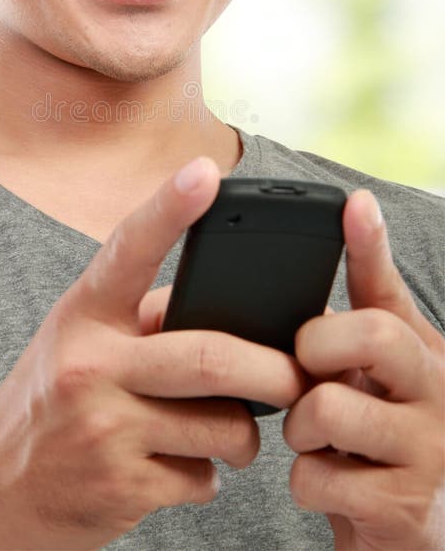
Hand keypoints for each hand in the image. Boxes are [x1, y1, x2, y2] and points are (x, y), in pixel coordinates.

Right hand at [0, 157, 305, 549]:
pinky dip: (211, 475)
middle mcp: (89, 365)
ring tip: (235, 432)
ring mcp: (103, 429)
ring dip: (245, 435)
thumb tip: (233, 313)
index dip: (170, 207)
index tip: (207, 172)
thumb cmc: (48, 405)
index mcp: (82, 315)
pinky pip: (202, 478)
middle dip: (276, 372)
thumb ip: (142, 319)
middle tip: (300, 375)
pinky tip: (184, 468)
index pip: (130, 248)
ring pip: (221, 426)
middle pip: (211, 358)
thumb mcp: (78, 343)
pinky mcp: (120, 488)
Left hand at [283, 189, 444, 549]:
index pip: (389, 288)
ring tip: (318, 439)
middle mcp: (434, 390)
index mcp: (417, 351)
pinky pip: (319, 477)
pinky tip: (331, 484)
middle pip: (371, 334)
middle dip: (317, 347)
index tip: (352, 203)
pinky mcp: (405, 507)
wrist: (404, 534)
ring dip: (303, 429)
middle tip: (310, 371)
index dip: (370, 244)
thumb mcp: (370, 382)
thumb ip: (339, 337)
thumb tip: (292, 288)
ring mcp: (427, 450)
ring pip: (330, 409)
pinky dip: (307, 483)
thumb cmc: (373, 443)